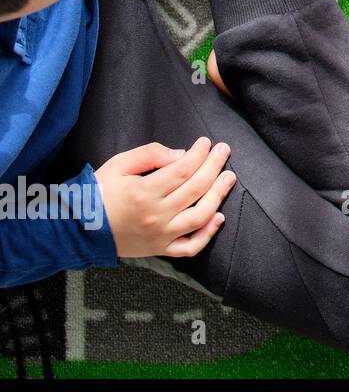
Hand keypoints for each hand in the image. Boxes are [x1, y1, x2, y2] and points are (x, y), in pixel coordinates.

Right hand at [96, 137, 236, 258]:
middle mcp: (156, 215)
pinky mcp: (160, 249)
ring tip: (229, 177)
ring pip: (200, 216)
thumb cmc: (97, 194)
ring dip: (219, 195)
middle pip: (196, 189)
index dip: (199, 154)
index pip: (183, 170)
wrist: (77, 229)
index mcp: (144, 193)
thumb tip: (181, 155)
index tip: (206, 142)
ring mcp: (160, 235)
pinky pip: (190, 247)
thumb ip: (149, 155)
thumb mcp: (117, 165)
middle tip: (224, 151)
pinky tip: (219, 217)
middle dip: (214, 166)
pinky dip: (208, 234)